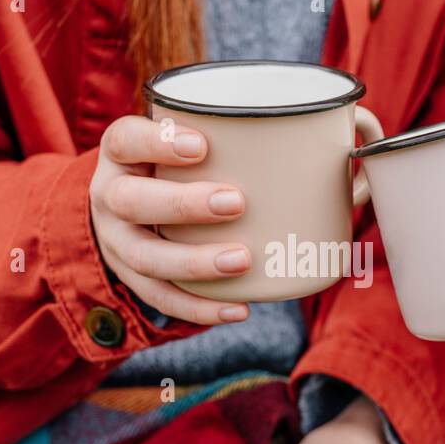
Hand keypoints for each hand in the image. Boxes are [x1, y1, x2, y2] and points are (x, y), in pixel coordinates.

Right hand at [90, 115, 251, 324]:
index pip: (125, 140)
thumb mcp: (185, 138)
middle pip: (131, 201)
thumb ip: (237, 134)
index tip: (202, 145)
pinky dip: (199, 307)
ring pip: (144, 256)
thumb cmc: (176, 163)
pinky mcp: (131, 277)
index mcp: (120, 152)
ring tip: (242, 260)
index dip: (157, 142)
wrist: (127, 206)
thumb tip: (334, 135)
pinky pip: (160, 298)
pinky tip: (238, 309)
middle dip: (182, 204)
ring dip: (193, 261)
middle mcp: (110, 195)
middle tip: (235, 202)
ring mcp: (116, 240)